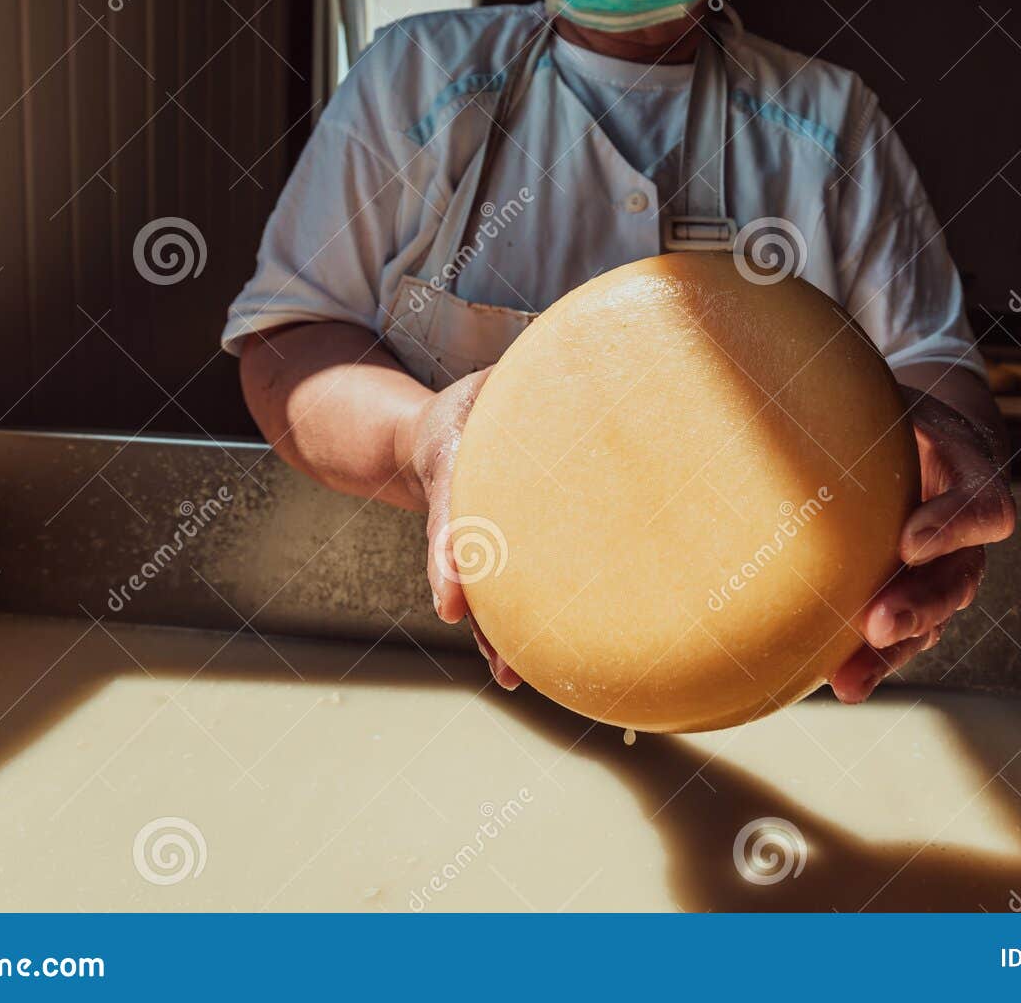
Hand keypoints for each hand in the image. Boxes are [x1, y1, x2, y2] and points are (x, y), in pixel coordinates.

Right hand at [399, 369, 521, 689]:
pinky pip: (498, 596)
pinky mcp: (487, 557)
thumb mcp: (488, 378)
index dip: (449, 551)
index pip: (451, 506)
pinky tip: (527, 670)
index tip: (451, 595)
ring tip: (513, 675)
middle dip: (472, 602)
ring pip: (479, 592)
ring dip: (494, 634)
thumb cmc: (473, 402)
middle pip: (460, 563)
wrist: (432, 435)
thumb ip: (523, 372)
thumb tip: (588, 344)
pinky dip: (508, 633)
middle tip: (482, 638)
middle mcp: (454, 507)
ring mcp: (466, 539)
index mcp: (451, 458)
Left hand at [831, 391, 1014, 702]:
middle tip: (877, 622)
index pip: (983, 505)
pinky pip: (906, 635)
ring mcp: (944, 570)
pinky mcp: (915, 593)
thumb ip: (859, 398)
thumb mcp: (889, 394)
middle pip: (959, 578)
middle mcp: (965, 532)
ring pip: (933, 618)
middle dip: (917, 604)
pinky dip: (874, 662)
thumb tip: (777, 384)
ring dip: (893, 649)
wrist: (917, 434)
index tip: (909, 541)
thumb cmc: (897, 410)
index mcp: (972, 473)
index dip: (953, 526)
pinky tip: (841, 684)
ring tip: (851, 678)